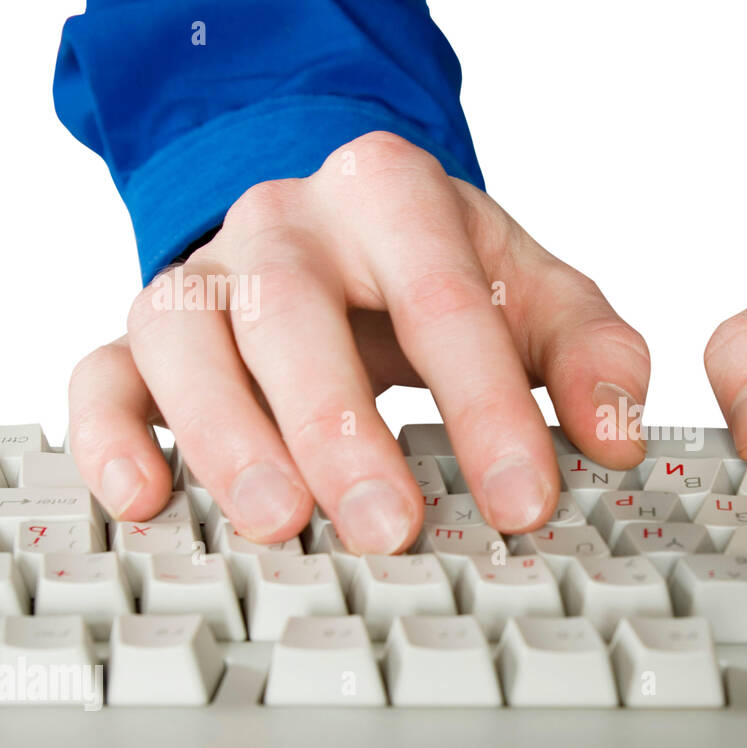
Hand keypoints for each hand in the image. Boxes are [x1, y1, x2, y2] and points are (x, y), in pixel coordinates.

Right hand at [69, 131, 649, 551]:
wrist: (351, 230)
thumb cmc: (449, 273)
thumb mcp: (539, 296)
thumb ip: (592, 356)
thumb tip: (616, 440)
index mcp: (394, 198)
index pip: (442, 298)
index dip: (486, 406)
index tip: (522, 502)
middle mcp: (286, 226)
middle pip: (293, 311)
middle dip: (339, 428)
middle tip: (386, 527)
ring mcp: (208, 275)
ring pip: (184, 336)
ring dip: (226, 436)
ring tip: (277, 523)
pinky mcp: (148, 334)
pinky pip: (106, 373)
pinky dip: (114, 436)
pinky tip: (149, 501)